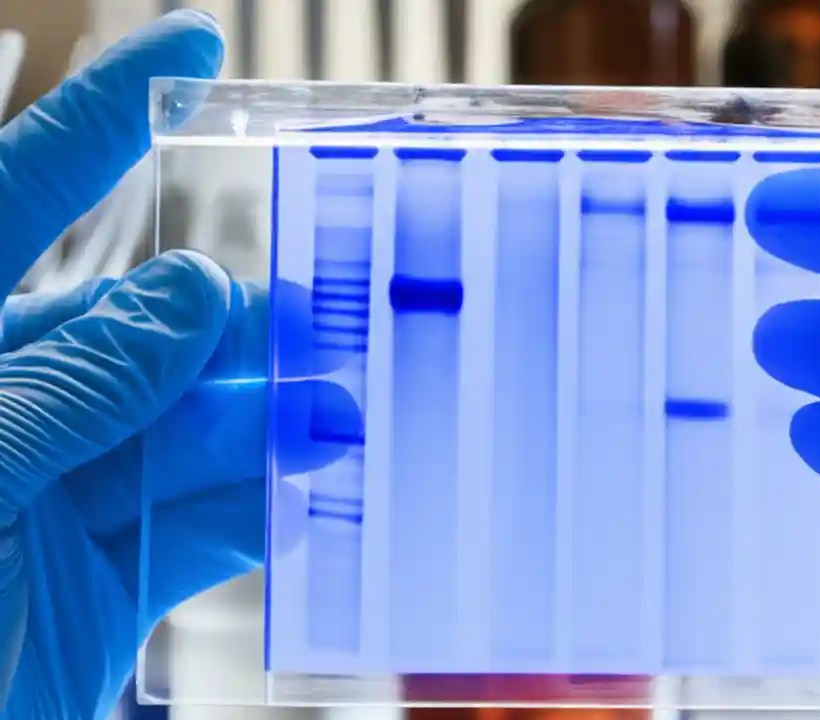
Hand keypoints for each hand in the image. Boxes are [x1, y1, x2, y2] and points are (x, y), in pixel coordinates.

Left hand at [0, 11, 337, 717]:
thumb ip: (74, 382)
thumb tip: (197, 292)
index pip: (17, 191)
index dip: (103, 114)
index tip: (195, 44)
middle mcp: (6, 407)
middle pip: (143, 327)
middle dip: (240, 317)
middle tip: (333, 313)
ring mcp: (59, 492)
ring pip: (192, 427)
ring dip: (275, 422)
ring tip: (351, 417)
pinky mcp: (106, 578)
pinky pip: (208, 524)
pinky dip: (273, 511)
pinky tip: (327, 495)